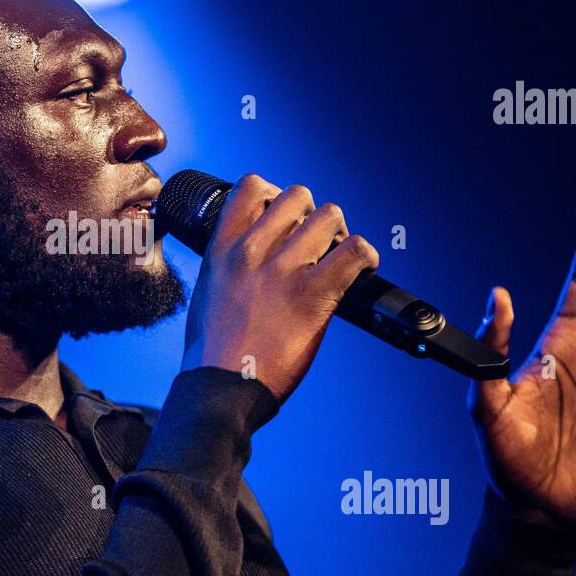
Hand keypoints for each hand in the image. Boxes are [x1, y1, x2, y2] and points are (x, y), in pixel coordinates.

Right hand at [181, 174, 379, 403]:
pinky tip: (361, 270)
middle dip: (312, 216)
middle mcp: (252, 251)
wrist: (220, 388)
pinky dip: (365, 257)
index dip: (276, 195)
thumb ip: (232, 265)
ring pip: (329, 216)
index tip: (286, 218)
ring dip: (340, 234)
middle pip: (298, 196)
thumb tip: (257, 256)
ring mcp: (282, 271)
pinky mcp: (313, 294)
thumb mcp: (209, 292)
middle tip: (318, 242)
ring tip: (339, 257)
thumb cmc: (213, 352)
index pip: (251, 186)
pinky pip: (355, 251)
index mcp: (223, 249)